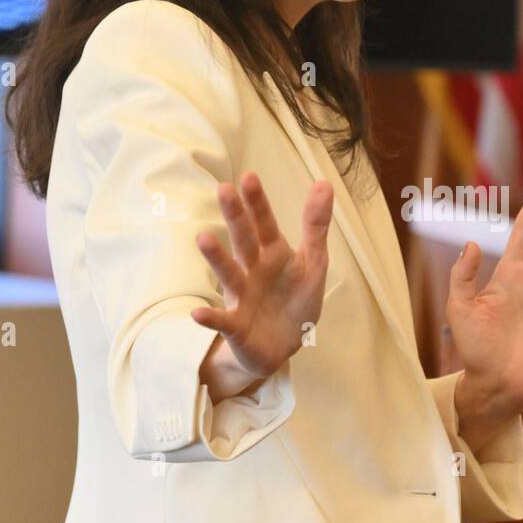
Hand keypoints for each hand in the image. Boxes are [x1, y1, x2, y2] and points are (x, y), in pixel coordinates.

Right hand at [191, 171, 333, 381]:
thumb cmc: (295, 298)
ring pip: (229, 274)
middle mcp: (252, 269)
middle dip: (235, 216)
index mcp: (272, 253)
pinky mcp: (236, 326)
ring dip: (217, 257)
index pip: (264, 223)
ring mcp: (242, 296)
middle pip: (244, 240)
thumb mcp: (313, 262)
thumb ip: (315, 225)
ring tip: (203, 238)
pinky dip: (210, 318)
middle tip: (224, 189)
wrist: (284, 345)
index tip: (248, 177)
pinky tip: (197, 313)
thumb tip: (324, 183)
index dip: (258, 202)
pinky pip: (222, 321)